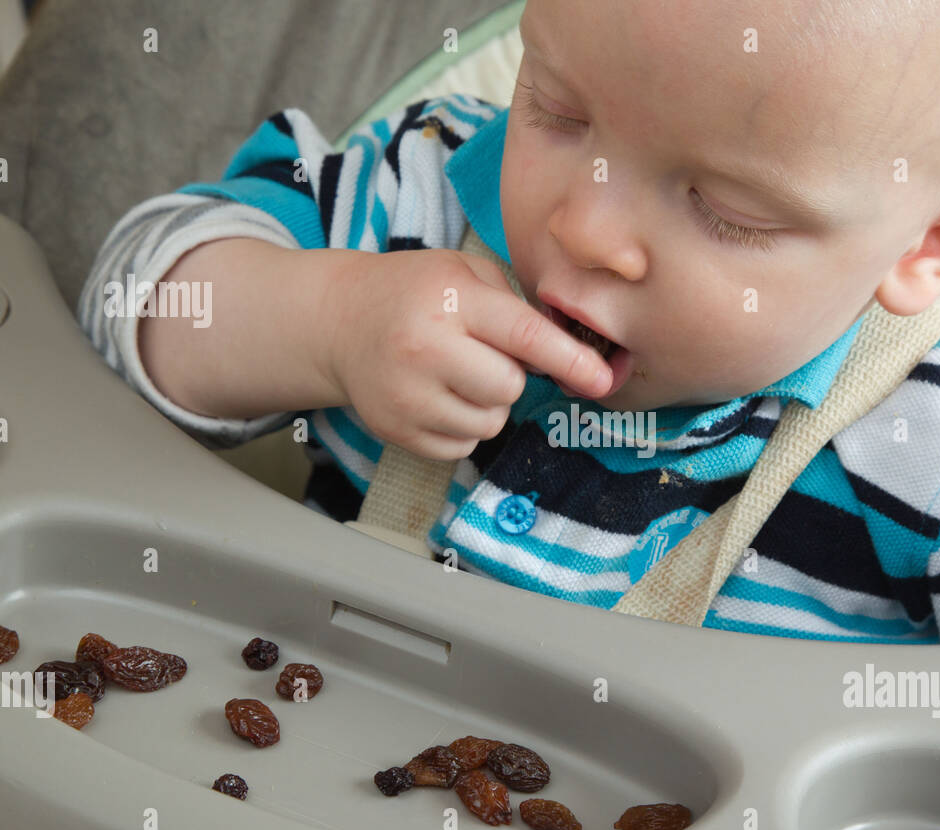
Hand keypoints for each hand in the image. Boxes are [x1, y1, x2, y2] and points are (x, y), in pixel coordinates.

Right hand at [325, 248, 612, 459]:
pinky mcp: (396, 430)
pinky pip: (462, 446)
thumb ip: (516, 308)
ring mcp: (406, 396)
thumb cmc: (415, 293)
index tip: (600, 379)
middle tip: (481, 354)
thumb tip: (572, 355)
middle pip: (509, 387)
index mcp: (448, 302)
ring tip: (456, 374)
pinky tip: (438, 396)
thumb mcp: (463, 274)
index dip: (568, 359)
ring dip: (487, 404)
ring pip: (489, 422)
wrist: (338, 322)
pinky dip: (462, 427)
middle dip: (509, 375)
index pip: (522, 335)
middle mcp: (424, 350)